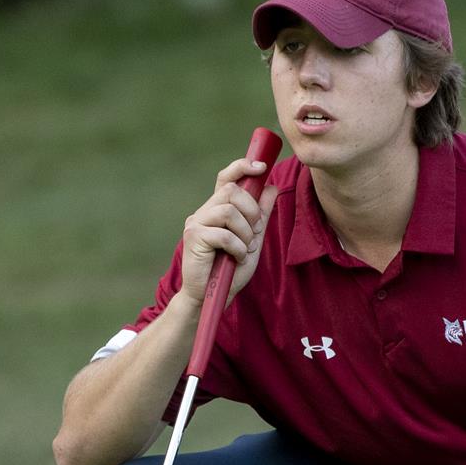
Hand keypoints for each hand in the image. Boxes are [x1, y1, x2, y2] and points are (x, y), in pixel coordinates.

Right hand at [179, 156, 279, 303]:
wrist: (211, 298)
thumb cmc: (230, 270)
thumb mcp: (253, 240)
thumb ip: (261, 215)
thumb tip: (272, 187)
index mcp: (217, 209)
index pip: (226, 178)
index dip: (242, 167)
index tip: (262, 166)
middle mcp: (204, 212)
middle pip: (231, 191)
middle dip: (251, 210)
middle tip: (255, 232)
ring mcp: (196, 223)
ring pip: (228, 211)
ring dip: (245, 232)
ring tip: (244, 250)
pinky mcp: (193, 238)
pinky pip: (224, 233)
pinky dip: (237, 248)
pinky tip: (236, 259)